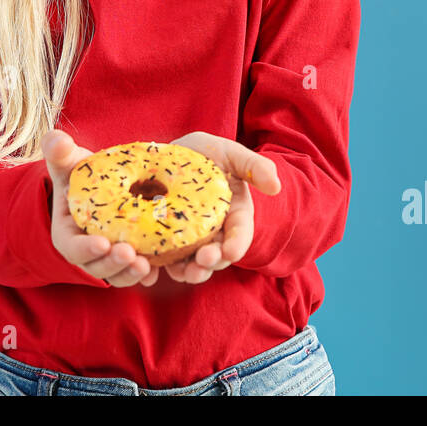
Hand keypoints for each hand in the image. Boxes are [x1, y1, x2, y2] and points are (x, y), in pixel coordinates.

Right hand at [41, 129, 159, 287]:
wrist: (103, 190)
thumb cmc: (83, 177)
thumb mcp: (70, 165)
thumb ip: (61, 154)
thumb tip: (55, 139)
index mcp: (68, 234)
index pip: (73, 247)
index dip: (86, 248)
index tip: (103, 243)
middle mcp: (87, 253)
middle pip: (97, 266)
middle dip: (113, 264)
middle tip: (130, 255)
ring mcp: (109, 260)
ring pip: (118, 274)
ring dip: (131, 273)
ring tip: (148, 266)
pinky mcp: (130, 261)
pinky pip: (137, 273)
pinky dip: (150, 274)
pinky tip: (161, 270)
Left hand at [162, 132, 281, 283]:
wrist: (168, 155)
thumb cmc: (205, 153)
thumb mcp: (230, 153)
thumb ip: (254, 166)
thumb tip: (276, 187)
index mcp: (233, 215)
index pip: (239, 234)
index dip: (236, 244)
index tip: (230, 252)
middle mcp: (214, 234)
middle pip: (217, 256)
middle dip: (211, 262)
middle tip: (203, 261)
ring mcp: (189, 241)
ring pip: (191, 264)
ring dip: (188, 271)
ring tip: (181, 272)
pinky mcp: (164, 243)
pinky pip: (161, 261)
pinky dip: (157, 269)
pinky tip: (150, 271)